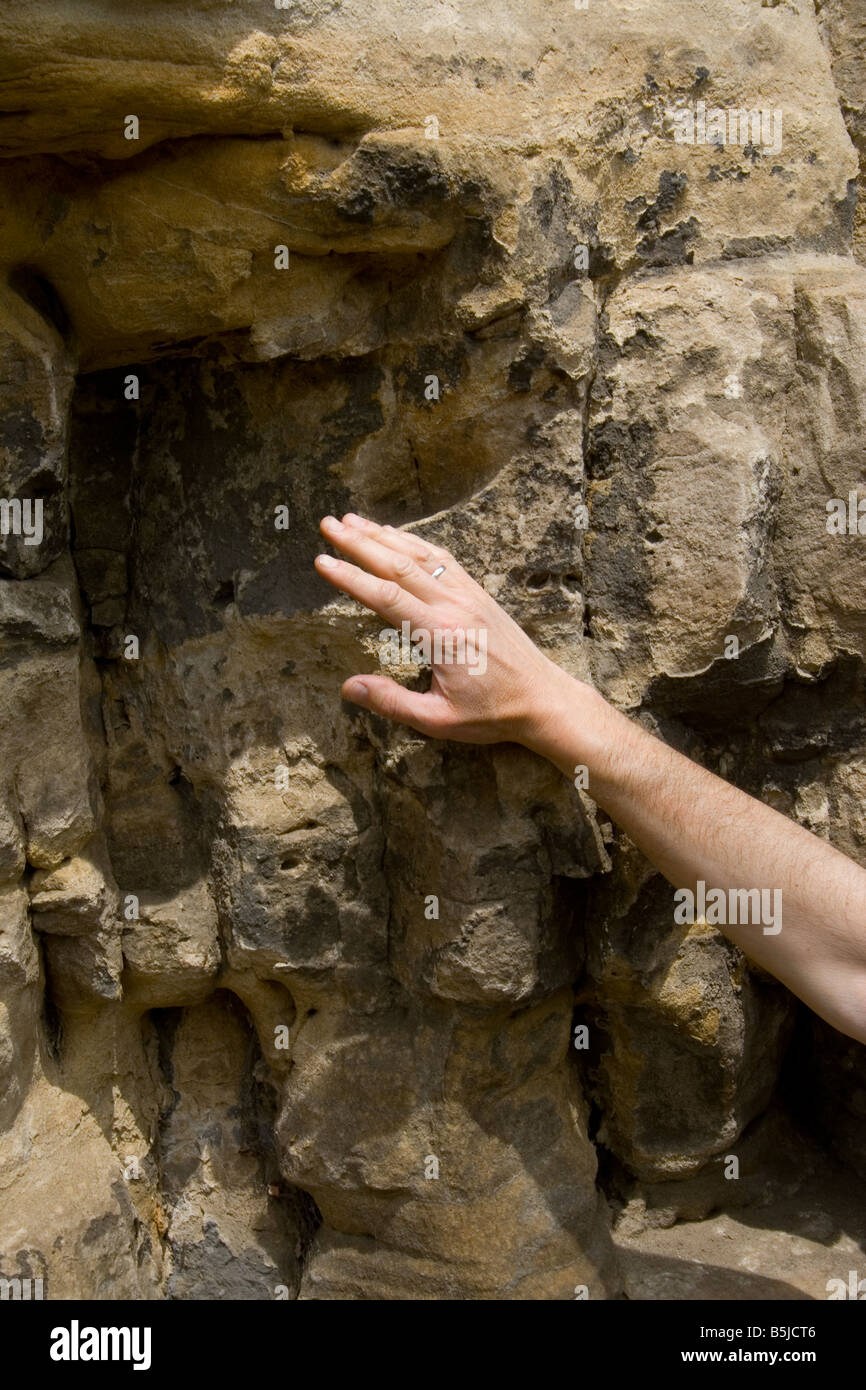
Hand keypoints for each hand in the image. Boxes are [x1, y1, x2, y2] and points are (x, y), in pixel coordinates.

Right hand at [314, 512, 576, 745]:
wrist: (544, 699)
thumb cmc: (493, 713)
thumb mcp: (439, 720)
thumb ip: (392, 702)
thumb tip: (348, 688)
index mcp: (441, 634)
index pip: (386, 596)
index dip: (350, 577)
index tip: (321, 562)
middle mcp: (454, 605)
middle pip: (399, 564)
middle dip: (359, 543)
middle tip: (327, 525)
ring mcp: (469, 595)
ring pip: (421, 555)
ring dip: (384, 535)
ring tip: (352, 521)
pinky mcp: (478, 594)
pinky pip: (443, 559)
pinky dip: (415, 543)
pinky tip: (397, 536)